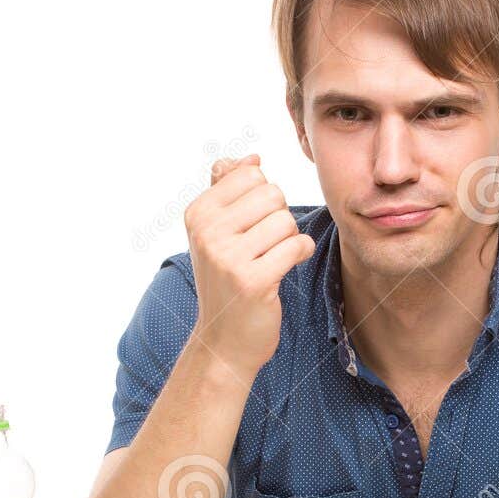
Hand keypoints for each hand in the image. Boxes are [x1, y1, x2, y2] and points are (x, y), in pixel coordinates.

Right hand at [182, 153, 314, 383]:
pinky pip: (297, 246)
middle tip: (265, 245)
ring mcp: (228, 257)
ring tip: (271, 259)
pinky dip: (300, 254)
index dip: (263, 197)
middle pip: (272, 194)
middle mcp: (207, 232)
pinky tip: (285, 268)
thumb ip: (228, 190)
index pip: (252, 174)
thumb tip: (252, 156)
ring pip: (287, 221)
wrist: (223, 340)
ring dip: (289, 240)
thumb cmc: (226, 281)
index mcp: (197, 213)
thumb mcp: (216, 233)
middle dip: (279, 217)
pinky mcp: (254, 281)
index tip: (251, 225)